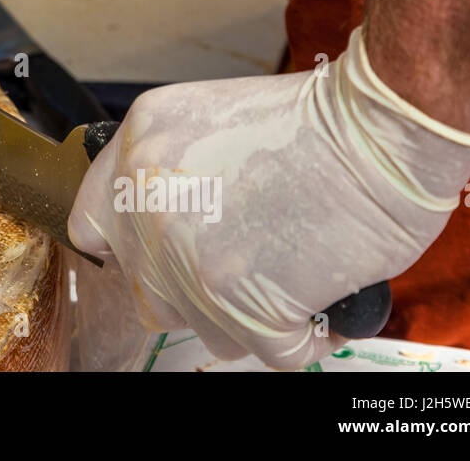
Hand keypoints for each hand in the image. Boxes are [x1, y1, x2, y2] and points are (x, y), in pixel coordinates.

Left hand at [68, 25, 469, 368]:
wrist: (376, 128)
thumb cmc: (312, 118)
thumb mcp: (205, 116)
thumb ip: (168, 167)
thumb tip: (164, 220)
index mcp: (137, 151)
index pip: (93, 226)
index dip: (128, 247)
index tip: (157, 254)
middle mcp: (147, 208)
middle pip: (147, 289)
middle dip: (192, 288)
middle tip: (241, 267)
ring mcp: (190, 264)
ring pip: (202, 328)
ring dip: (242, 317)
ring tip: (284, 280)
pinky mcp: (246, 309)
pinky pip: (267, 353)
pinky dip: (299, 339)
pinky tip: (318, 309)